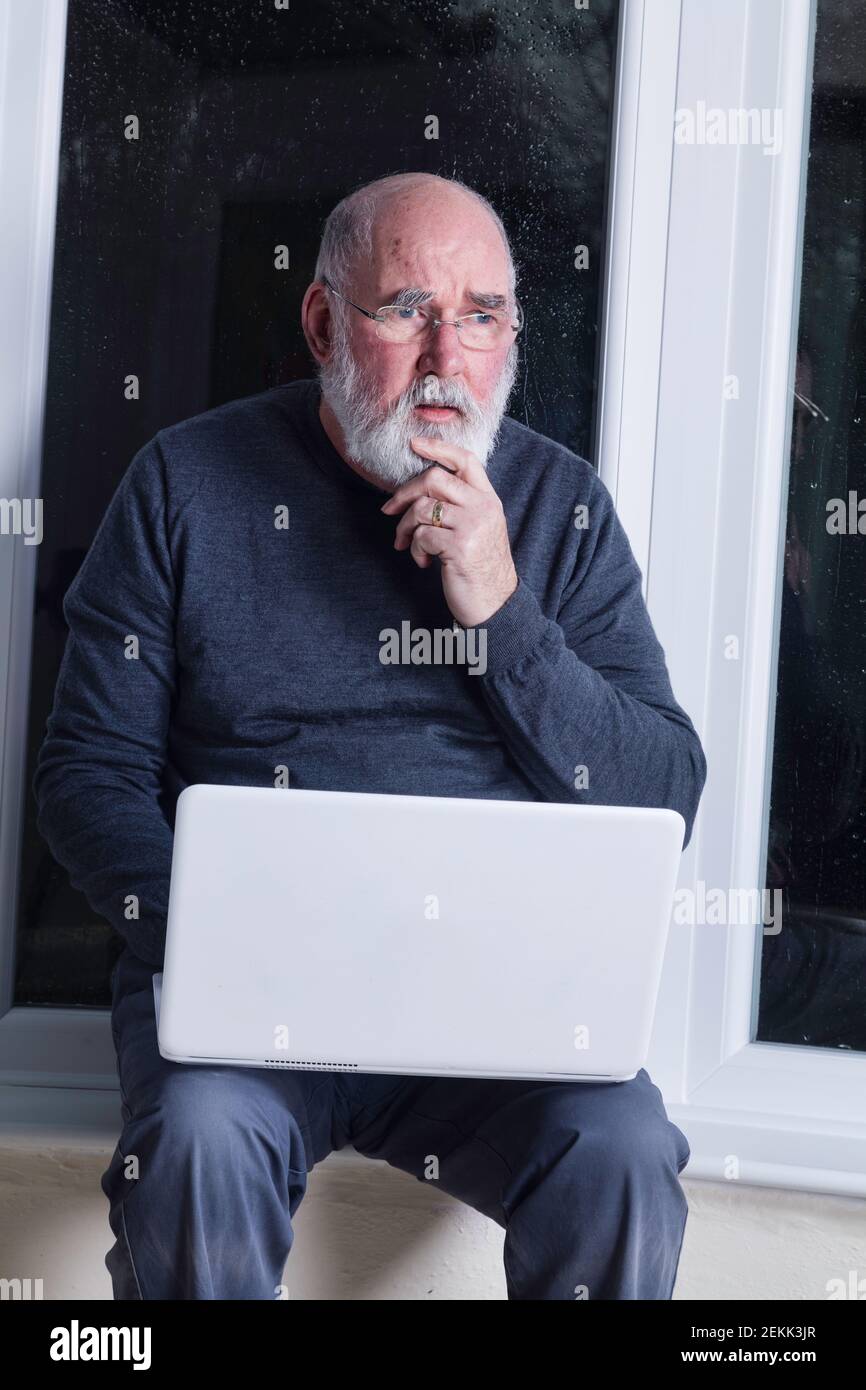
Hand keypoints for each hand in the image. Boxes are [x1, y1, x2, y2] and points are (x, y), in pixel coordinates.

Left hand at [380, 436, 518, 627]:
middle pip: (434, 479)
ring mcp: (472, 526)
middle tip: (390, 511)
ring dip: (405, 528)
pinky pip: (422, 536)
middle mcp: (483, 507)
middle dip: (404, 494)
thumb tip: (421, 491)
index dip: (438, 447)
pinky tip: (424, 562)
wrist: (495, 603)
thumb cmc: (480, 567)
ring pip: (422, 508)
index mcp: (488, 499)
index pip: (465, 461)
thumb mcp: (480, 528)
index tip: (414, 443)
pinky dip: (415, 549)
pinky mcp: (459, 546)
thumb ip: (461, 506)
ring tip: (407, 545)